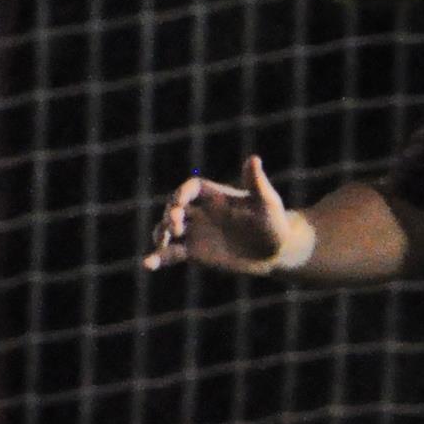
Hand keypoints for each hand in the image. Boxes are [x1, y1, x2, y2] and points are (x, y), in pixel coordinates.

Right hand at [143, 155, 300, 273]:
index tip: (180, 203)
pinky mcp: (194, 253)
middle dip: (170, 214)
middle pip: (175, 207)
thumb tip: (254, 159)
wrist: (276, 251)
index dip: (182, 193)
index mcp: (215, 196)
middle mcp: (202, 212)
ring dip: (160, 233)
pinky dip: (157, 258)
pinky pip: (171, 254)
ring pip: (168, 230)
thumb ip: (256, 183)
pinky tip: (147, 264)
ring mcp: (196, 232)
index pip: (191, 189)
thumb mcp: (267, 202)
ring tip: (163, 242)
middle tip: (176, 226)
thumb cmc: (274, 222)